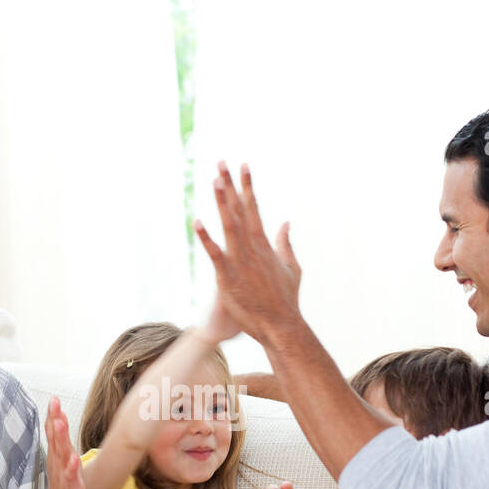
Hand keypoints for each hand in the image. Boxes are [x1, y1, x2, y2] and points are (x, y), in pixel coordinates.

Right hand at [40, 396, 87, 488]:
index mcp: (57, 453)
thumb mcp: (60, 457)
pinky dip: (71, 468)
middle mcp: (59, 461)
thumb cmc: (63, 482)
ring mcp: (65, 474)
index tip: (54, 398)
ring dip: (60, 439)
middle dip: (55, 420)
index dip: (53, 414)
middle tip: (54, 403)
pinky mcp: (72, 487)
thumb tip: (58, 415)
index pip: (53, 431)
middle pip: (56, 438)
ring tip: (59, 424)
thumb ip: (58, 437)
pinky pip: (71, 476)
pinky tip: (73, 459)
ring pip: (62, 454)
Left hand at [195, 162, 300, 345]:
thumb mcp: (291, 267)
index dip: (247, 186)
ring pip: (230, 227)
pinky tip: (197, 222)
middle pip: (240, 211)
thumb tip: (285, 222)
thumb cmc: (286, 299)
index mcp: (265, 244)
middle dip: (232, 186)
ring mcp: (241, 262)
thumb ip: (286, 243)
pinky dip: (206, 239)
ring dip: (222, 203)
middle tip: (222, 163)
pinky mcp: (229, 277)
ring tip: (215, 181)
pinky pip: (215, 255)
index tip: (242, 166)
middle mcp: (253, 248)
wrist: (281, 325)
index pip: (254, 208)